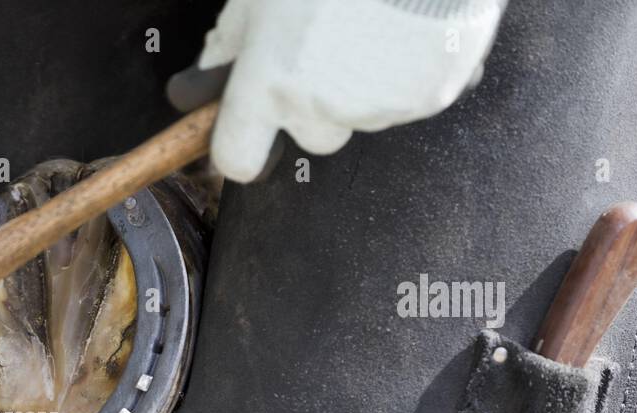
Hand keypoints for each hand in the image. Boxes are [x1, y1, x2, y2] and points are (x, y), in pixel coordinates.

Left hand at [198, 0, 505, 181]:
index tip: (246, 133)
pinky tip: (406, 31)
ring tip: (372, 29)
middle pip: (313, 137)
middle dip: (318, 106)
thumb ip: (230, 41)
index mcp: (269, 82)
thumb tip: (207, 76)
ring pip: (363, 116)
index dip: (240, 147)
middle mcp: (319, 105)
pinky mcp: (429, 96)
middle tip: (329, 53)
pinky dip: (410, 73)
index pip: (237, 158)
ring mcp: (376, 106)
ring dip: (364, 85)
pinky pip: (411, 99)